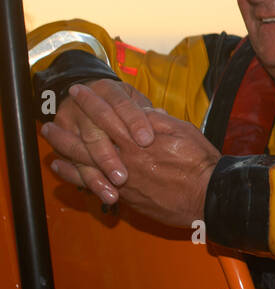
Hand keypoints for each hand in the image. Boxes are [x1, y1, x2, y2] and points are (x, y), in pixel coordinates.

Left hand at [43, 85, 220, 228]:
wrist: (208, 196)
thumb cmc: (201, 163)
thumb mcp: (183, 131)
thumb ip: (157, 121)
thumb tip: (141, 112)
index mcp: (139, 141)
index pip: (107, 115)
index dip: (91, 102)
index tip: (79, 91)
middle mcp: (126, 160)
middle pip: (88, 140)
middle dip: (69, 126)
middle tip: (52, 116)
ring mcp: (123, 180)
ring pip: (84, 162)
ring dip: (64, 148)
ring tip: (51, 138)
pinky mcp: (127, 197)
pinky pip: (92, 184)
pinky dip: (73, 174)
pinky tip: (63, 168)